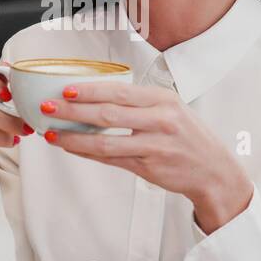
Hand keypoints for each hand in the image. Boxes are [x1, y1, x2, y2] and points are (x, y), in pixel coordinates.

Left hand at [37, 81, 253, 233]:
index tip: (65, 89)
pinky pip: (111, 160)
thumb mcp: (172, 109)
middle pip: (108, 114)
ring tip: (52, 133)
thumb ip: (140, 102)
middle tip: (47, 107)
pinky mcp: (148, 168)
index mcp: (163, 100)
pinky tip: (71, 147)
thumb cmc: (188, 136)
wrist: (214, 171)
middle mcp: (160, 121)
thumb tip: (97, 95)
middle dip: (73, 111)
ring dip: (74, 137)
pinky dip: (88, 153)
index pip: (120, 91)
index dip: (90, 90)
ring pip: (106, 142)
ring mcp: (154, 146)